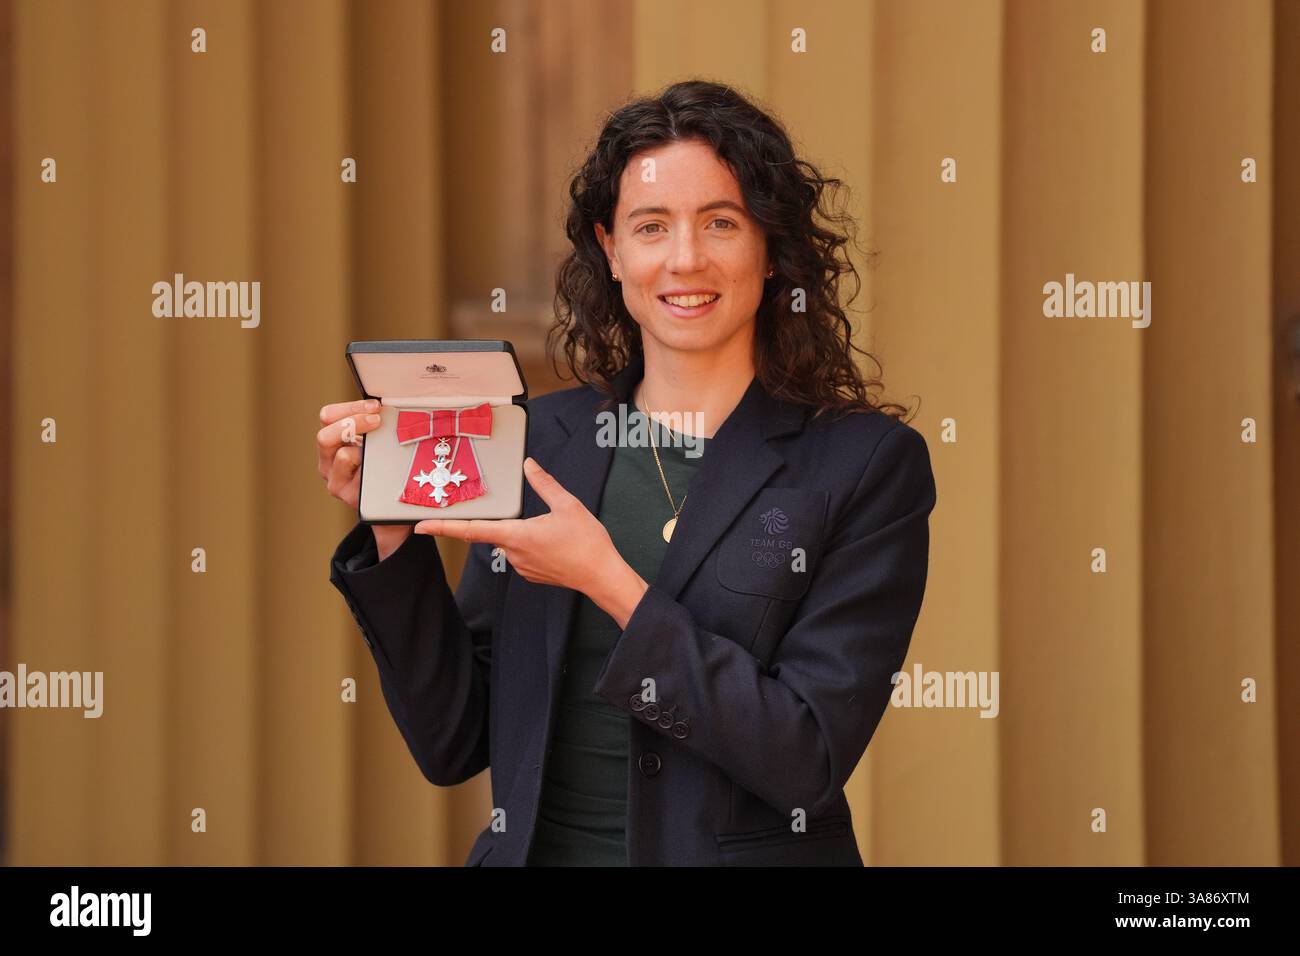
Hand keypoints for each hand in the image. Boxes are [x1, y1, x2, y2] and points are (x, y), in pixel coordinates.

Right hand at [317, 398, 409, 558]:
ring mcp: (336, 482)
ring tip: (383, 445)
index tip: (374, 406)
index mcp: (332, 443)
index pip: (327, 416)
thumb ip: (372, 427)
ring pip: (341, 455)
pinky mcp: (349, 497)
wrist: (390, 508)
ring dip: (364, 446)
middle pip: (324, 434)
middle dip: (353, 422)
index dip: (349, 407)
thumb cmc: (384, 468)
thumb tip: (389, 406)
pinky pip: (359, 476)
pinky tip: (386, 466)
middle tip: (377, 421)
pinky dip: (373, 467)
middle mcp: (327, 463)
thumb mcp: (374, 443)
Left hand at [414, 457, 649, 626]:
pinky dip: (533, 545)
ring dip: (524, 533)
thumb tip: (529, 465)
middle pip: (496, 532)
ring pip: (511, 543)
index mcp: (517, 535)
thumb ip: (544, 484)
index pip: (472, 529)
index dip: (443, 527)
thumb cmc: (587, 542)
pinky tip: (556, 543)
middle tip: (533, 518)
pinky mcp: (532, 575)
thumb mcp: (567, 505)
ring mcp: (522, 567)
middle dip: (507, 522)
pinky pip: (523, 555)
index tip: (420, 525)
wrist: (602, 576)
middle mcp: (514, 554)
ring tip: (556, 530)